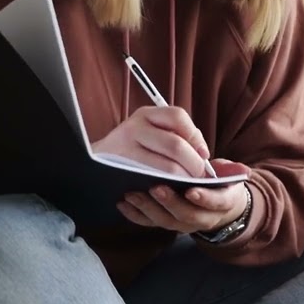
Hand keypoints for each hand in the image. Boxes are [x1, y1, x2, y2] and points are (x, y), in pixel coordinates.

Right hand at [91, 106, 210, 177]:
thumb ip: (178, 138)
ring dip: (184, 177)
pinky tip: (171, 188)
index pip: (178, 116)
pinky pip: (154, 180)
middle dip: (194, 163)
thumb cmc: (135, 151)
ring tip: (188, 184)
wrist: (96, 166)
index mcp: (146, 114)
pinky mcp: (121, 170)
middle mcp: (134, 127)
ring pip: (167, 165)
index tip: (203, 154)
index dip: (195, 137)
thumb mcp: (152, 135)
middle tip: (199, 175)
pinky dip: (168, 185)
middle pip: (176, 144)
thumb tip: (206, 156)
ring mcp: (126, 148)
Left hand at [117, 159, 251, 234]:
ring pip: (165, 221)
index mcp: (221, 204)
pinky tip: (122, 204)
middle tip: (154, 187)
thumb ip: (230, 171)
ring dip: (147, 208)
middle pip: (185, 215)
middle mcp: (202, 219)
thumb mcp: (228, 176)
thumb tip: (243, 171)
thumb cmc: (220, 184)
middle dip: (169, 202)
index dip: (203, 198)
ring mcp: (183, 224)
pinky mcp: (167, 223)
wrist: (217, 206)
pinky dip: (135, 216)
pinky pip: (150, 224)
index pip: (214, 203)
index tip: (191, 191)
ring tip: (132, 194)